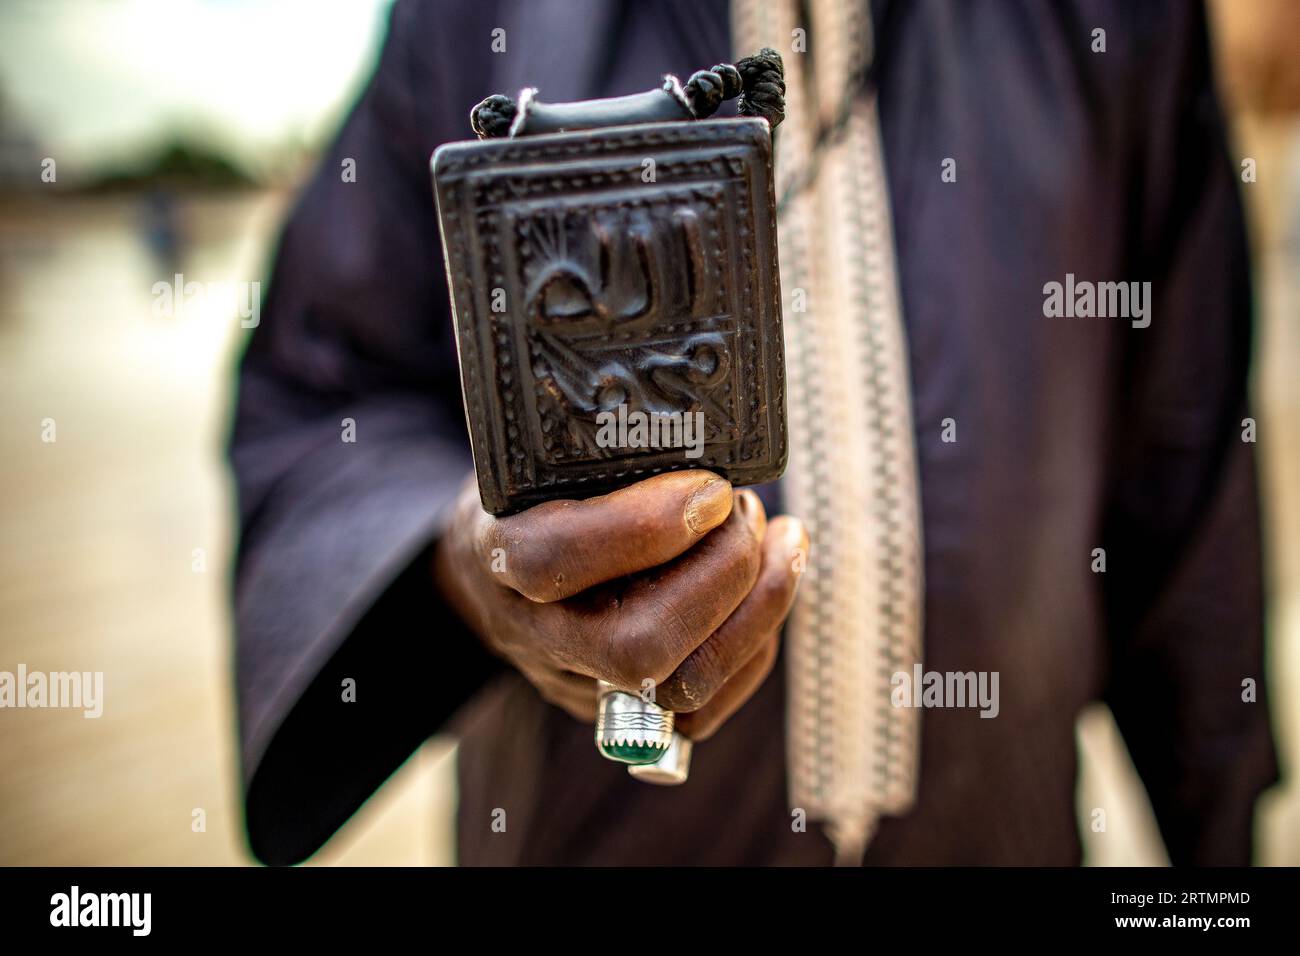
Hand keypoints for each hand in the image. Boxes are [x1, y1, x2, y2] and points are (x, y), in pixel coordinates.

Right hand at [433, 471, 807, 740]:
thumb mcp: (540, 456)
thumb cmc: (529, 496)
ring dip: (757, 609)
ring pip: (684, 686)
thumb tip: (709, 430)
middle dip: (720, 576)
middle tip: (744, 512)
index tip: (708, 487)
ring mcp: (581, 683)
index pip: (553, 563)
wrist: (489, 576)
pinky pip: (706, 710)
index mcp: (497, 556)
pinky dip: (757, 641)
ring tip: (778, 539)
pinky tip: (772, 580)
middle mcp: (536, 634)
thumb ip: (599, 452)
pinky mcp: (624, 713)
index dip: (642, 528)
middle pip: (636, 646)